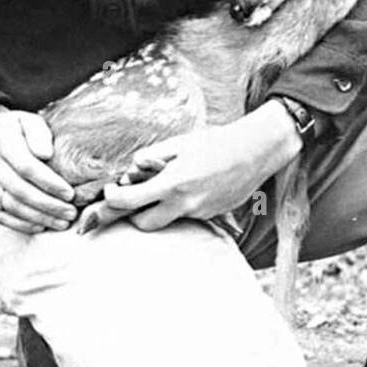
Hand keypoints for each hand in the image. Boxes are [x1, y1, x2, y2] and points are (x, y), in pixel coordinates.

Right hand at [0, 105, 77, 234]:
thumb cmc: (14, 127)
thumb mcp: (27, 120)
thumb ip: (39, 133)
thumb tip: (46, 154)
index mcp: (1, 141)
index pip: (27, 167)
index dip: (50, 183)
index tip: (70, 193)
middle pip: (19, 190)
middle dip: (48, 205)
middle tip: (71, 213)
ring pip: (9, 207)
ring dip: (38, 217)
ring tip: (62, 223)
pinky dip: (20, 224)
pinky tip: (41, 226)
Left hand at [79, 102, 301, 232]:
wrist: (256, 151)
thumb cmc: (217, 142)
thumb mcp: (180, 143)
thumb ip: (152, 156)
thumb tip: (132, 169)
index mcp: (174, 183)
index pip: (130, 202)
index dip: (113, 198)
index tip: (110, 191)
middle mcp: (186, 204)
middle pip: (144, 224)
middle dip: (133, 215)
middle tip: (132, 197)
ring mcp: (200, 213)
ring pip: (168, 220)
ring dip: (159, 208)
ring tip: (166, 186)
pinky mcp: (212, 215)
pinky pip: (187, 215)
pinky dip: (181, 205)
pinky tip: (193, 186)